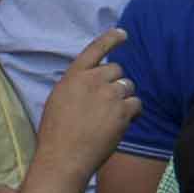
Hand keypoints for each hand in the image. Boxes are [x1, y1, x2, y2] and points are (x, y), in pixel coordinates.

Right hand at [32, 33, 141, 176]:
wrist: (63, 159)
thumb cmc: (56, 134)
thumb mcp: (59, 100)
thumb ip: (77, 85)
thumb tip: (92, 79)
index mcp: (73, 76)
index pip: (94, 49)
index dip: (110, 39)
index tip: (123, 34)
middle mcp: (92, 80)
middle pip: (117, 70)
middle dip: (115, 83)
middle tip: (105, 104)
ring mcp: (108, 95)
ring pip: (128, 87)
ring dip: (123, 99)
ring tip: (108, 118)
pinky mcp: (122, 111)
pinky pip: (137, 104)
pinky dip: (132, 113)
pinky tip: (120, 125)